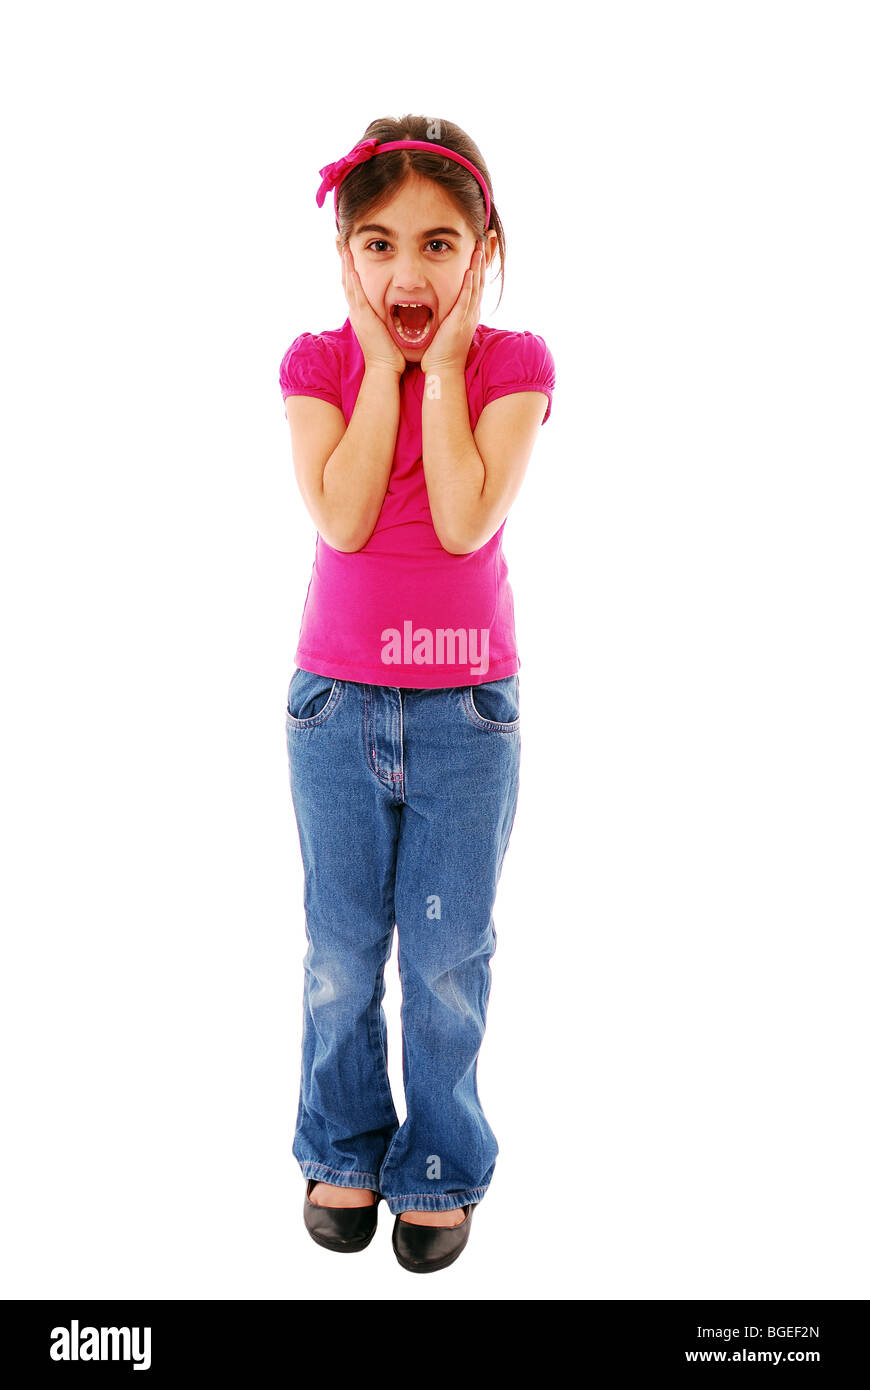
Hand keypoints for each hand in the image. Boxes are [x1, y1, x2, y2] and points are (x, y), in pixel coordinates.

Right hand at [341, 245, 404, 374]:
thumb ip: (387, 315)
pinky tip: (350, 266)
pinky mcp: (363, 318)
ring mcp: (358, 314)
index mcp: (362, 312)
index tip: (348, 248)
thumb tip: (396, 306)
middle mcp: (356, 310)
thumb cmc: (390, 351)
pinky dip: (352, 280)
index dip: (349, 265)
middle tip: (338, 238)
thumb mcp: (386, 327)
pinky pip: (356, 295)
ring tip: (342, 244)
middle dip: (343, 258)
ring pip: (348, 282)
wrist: (385, 367)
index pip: (353, 283)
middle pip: (346, 278)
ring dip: (345, 262)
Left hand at [420, 240, 485, 373]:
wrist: (443, 368)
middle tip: (486, 238)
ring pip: (475, 286)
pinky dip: (469, 285)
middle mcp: (471, 311)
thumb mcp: (447, 326)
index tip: (480, 246)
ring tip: (479, 247)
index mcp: (468, 311)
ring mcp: (467, 316)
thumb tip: (442, 302)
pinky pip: (466, 300)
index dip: (479, 263)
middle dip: (483, 258)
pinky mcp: (460, 322)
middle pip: (480, 279)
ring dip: (478, 266)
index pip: (476, 282)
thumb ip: (447, 312)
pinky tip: (470, 271)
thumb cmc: (441, 350)